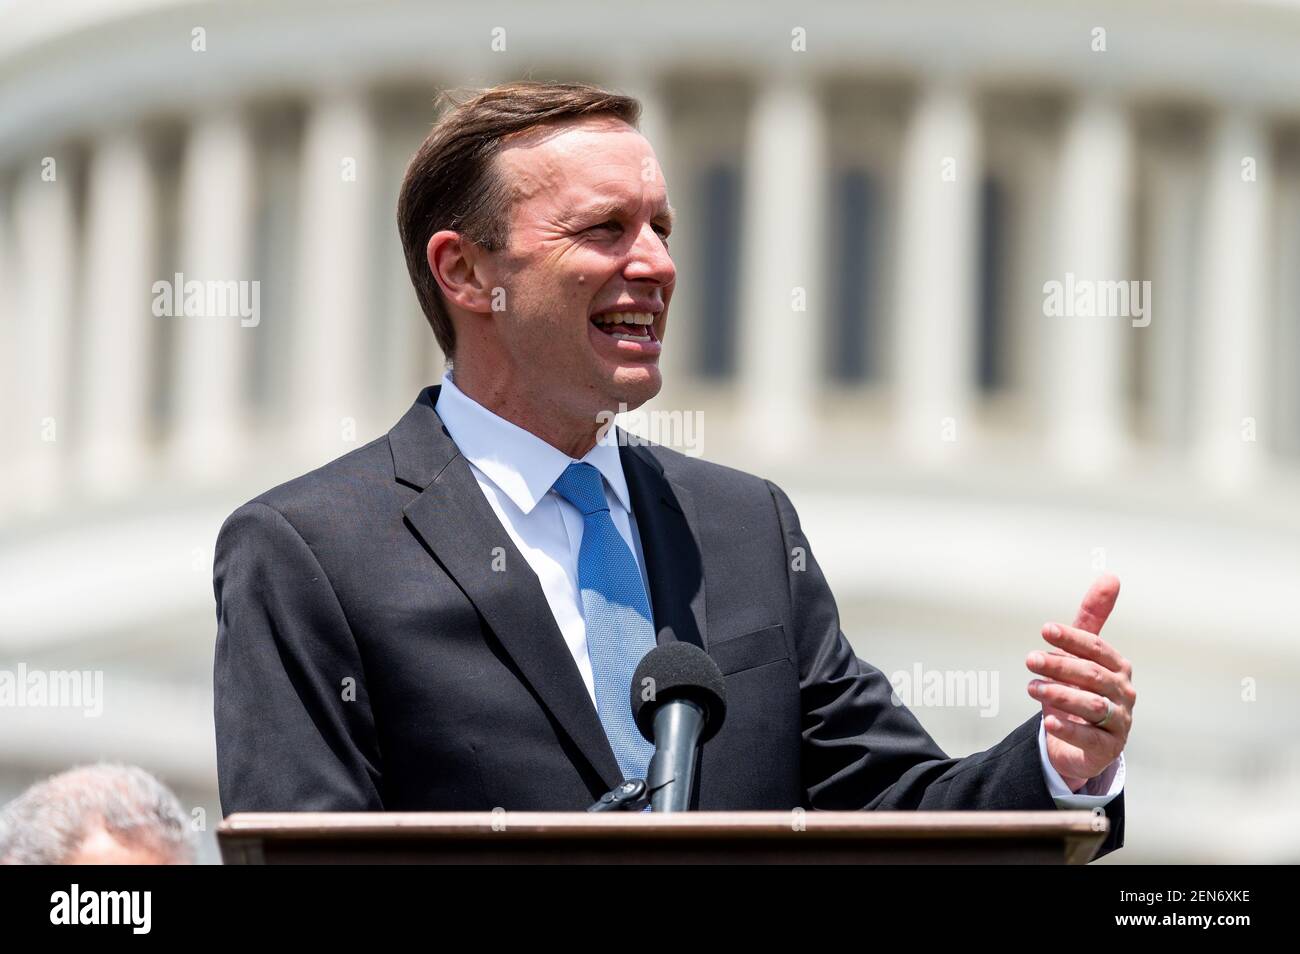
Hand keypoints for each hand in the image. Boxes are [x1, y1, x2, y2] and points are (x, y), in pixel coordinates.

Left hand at [1025, 573, 1135, 791]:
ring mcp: (1118, 721)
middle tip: (1029, 659)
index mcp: (1117, 667)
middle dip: (1060, 665)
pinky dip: (1069, 729)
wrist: (1084, 741)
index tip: (1045, 630)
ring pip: (1092, 705)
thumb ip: (1092, 618)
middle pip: (1092, 675)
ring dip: (1061, 694)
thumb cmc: (1081, 688)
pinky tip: (1047, 722)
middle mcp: (1122, 693)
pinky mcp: (1108, 748)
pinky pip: (1090, 738)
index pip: (1097, 648)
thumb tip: (1111, 575)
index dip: (1073, 638)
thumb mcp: (1082, 654)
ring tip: (1032, 688)